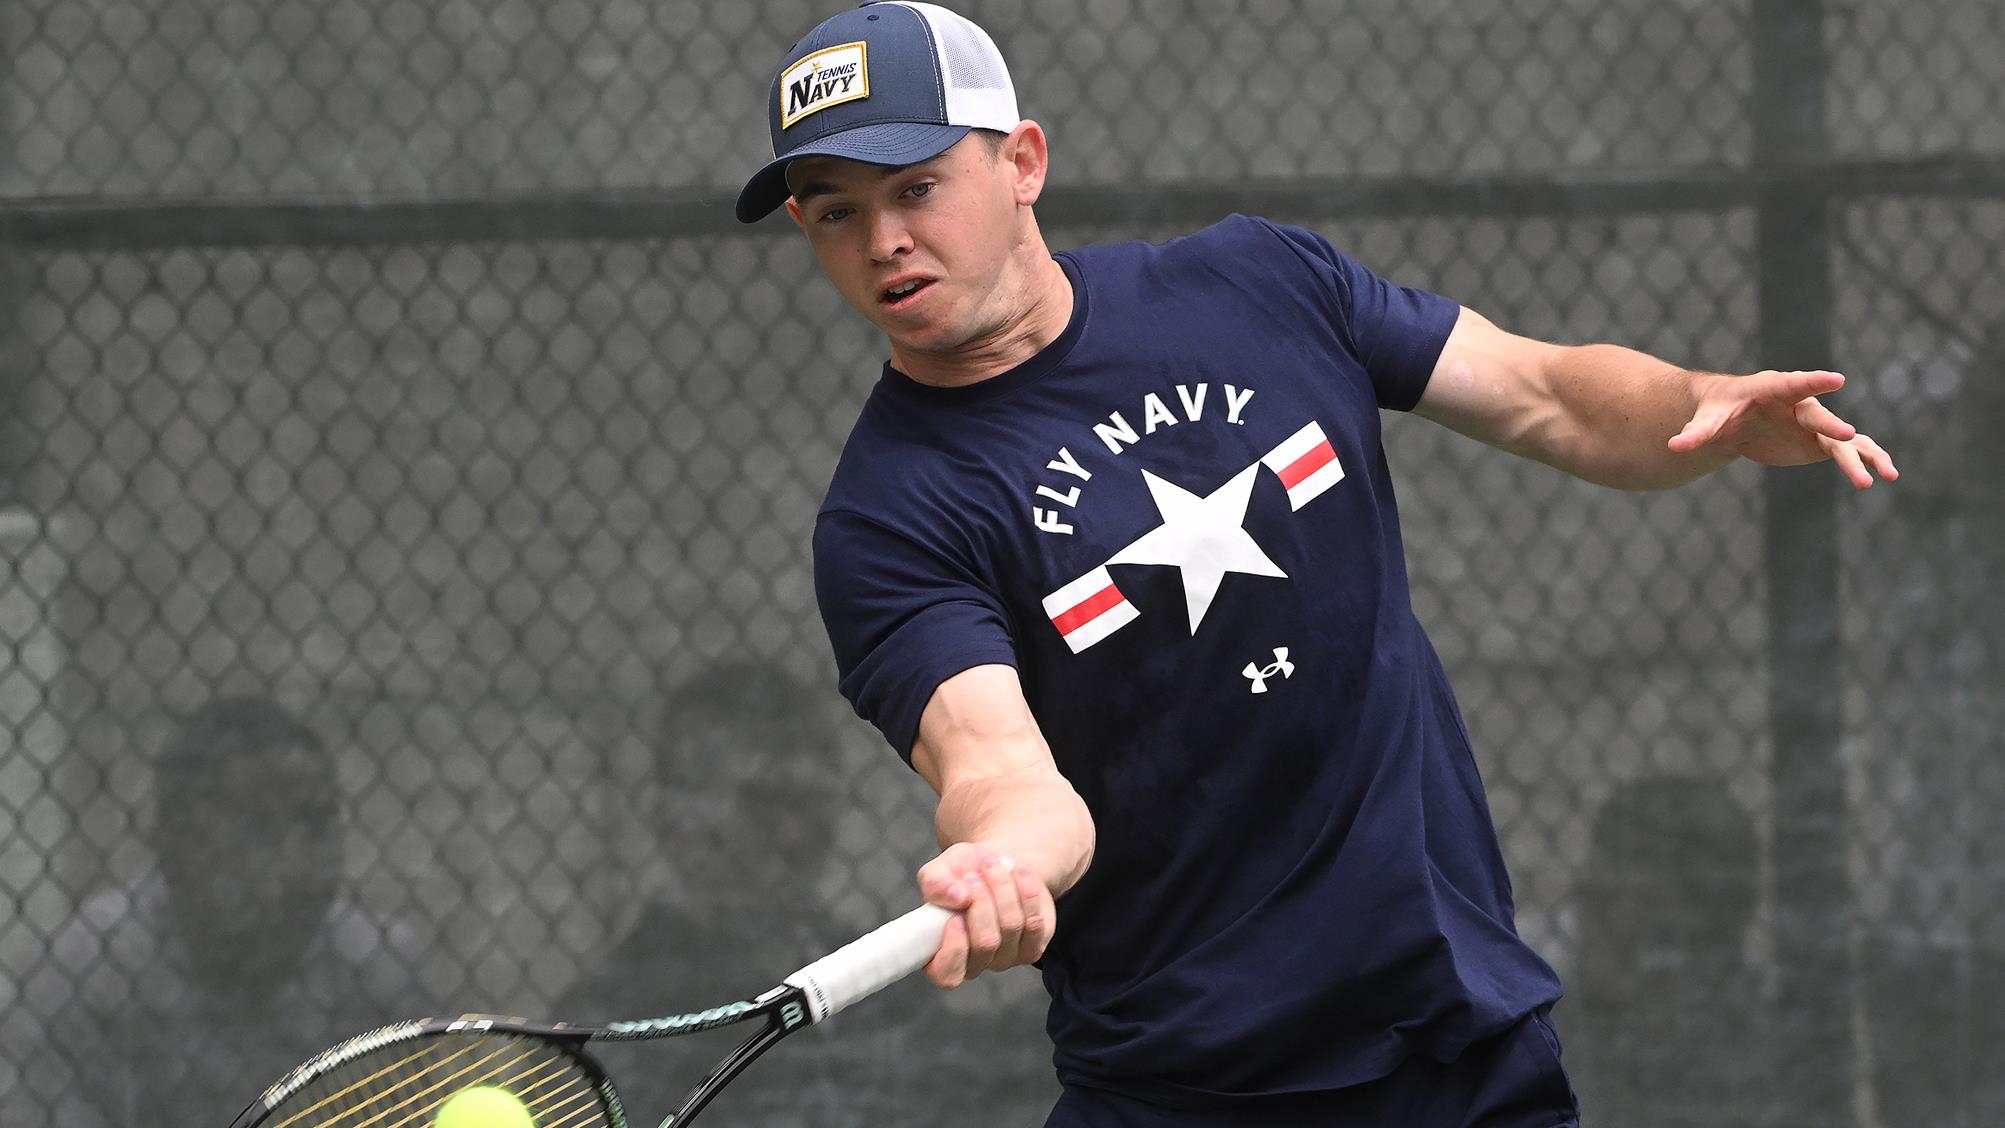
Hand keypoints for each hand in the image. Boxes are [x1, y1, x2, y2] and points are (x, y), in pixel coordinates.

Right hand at [916, 841, 1056, 988]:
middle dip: (981, 901)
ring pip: (1011, 926)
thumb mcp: (937, 871)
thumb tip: (957, 897)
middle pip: (985, 942)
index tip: (955, 918)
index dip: (953, 949)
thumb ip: (935, 884)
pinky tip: (1019, 873)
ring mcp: (1005, 959)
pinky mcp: (1032, 947)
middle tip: (973, 875)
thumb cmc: (959, 875)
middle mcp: (974, 963)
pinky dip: (1028, 892)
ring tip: (993, 865)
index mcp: (941, 956)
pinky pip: (1035, 923)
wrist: (994, 866)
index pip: (947, 974)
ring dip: (1003, 888)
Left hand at [1668, 370, 1897, 488]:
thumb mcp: (1706, 419)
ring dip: (1860, 456)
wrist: (1731, 417)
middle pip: (1818, 417)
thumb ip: (1695, 432)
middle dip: (1832, 426)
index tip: (1835, 379)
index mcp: (1773, 389)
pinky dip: (1865, 461)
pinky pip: (1848, 451)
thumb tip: (1675, 446)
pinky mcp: (1819, 442)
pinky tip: (1883, 475)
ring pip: (1841, 440)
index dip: (1813, 381)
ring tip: (1883, 476)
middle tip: (1848, 436)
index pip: (1794, 384)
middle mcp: (1800, 404)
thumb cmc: (1718, 409)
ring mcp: (1813, 424)